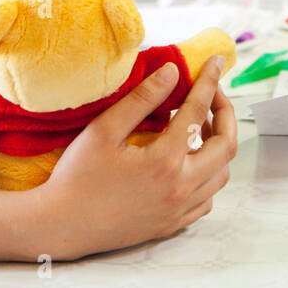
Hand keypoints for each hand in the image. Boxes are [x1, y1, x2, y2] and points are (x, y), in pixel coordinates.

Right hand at [30, 54, 235, 259]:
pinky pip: (208, 199)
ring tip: (199, 127)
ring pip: (221, 175)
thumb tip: (172, 72)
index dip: (209, 82)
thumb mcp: (104, 130)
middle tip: (212, 94)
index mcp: (164, 161)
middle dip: (225, 113)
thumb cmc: (77, 177)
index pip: (198, 110)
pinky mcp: (172, 224)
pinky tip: (190, 163)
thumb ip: (142, 99)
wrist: (62, 226)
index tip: (216, 61)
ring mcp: (179, 209)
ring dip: (219, 146)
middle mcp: (180, 187)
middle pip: (225, 146)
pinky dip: (209, 176)